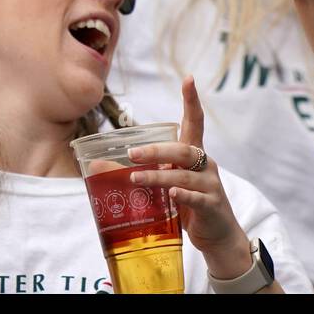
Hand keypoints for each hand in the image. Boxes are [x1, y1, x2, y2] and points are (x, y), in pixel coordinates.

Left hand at [128, 77, 253, 279]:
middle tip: (132, 154)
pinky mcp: (212, 205)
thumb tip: (96, 165)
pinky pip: (196, 197)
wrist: (217, 235)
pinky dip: (182, 194)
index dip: (191, 100)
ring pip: (184, 174)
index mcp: (193, 154)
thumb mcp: (163, 187)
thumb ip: (139, 174)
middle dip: (156, 150)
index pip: (195, 121)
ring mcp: (210, 184)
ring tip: (136, 178)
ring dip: (159, 176)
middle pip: (183, 149)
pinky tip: (171, 194)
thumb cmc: (188, 204)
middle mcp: (204, 164)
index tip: (189, 78)